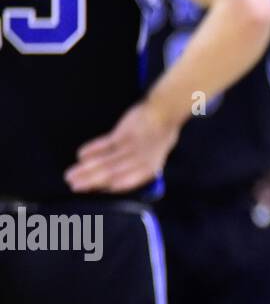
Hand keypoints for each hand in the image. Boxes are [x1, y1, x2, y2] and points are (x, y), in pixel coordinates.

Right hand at [64, 101, 180, 192]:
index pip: (123, 184)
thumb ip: (136, 169)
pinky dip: (92, 149)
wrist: (165, 112)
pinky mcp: (125, 133)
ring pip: (105, 161)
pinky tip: (80, 155)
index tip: (88, 191)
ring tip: (70, 174)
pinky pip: (105, 144)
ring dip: (85, 168)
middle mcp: (140, 160)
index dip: (104, 188)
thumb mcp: (154, 157)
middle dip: (89, 181)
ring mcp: (132, 147)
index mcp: (149, 169)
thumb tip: (113, 182)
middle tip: (72, 185)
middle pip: (110, 174)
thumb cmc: (158, 136)